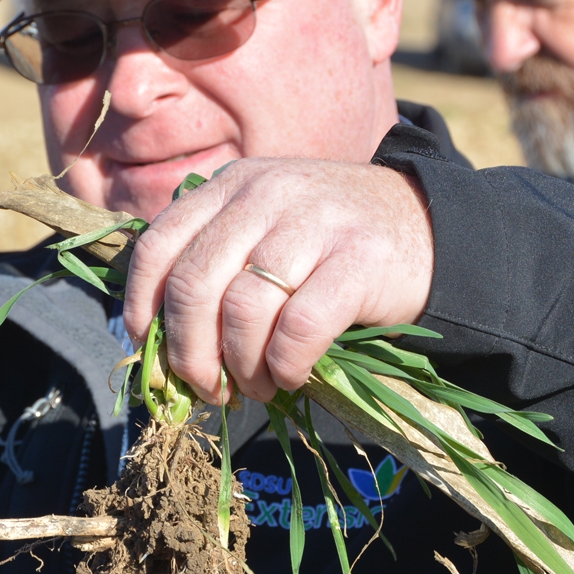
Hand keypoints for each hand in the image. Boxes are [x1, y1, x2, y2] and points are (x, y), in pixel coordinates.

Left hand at [123, 158, 432, 402]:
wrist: (429, 227)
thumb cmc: (330, 244)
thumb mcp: (264, 228)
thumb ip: (216, 264)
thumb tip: (157, 342)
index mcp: (230, 186)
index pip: (158, 245)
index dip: (143, 306)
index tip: (152, 348)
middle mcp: (265, 195)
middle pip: (194, 285)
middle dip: (190, 353)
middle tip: (208, 387)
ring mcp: (313, 222)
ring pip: (242, 310)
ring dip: (241, 367)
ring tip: (257, 386)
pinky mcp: (359, 259)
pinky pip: (298, 328)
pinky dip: (285, 365)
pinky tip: (291, 375)